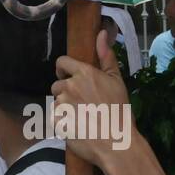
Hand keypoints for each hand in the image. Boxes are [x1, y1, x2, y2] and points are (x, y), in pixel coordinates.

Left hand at [52, 29, 135, 168]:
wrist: (117, 142)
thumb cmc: (119, 111)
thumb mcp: (116, 81)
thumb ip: (106, 56)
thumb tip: (101, 32)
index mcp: (84, 73)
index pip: (61, 62)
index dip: (64, 70)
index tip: (70, 78)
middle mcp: (70, 85)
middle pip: (58, 84)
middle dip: (66, 92)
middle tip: (84, 104)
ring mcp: (62, 104)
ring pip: (57, 102)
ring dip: (65, 108)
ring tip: (83, 118)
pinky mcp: (56, 121)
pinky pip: (55, 117)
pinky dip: (63, 122)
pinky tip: (78, 127)